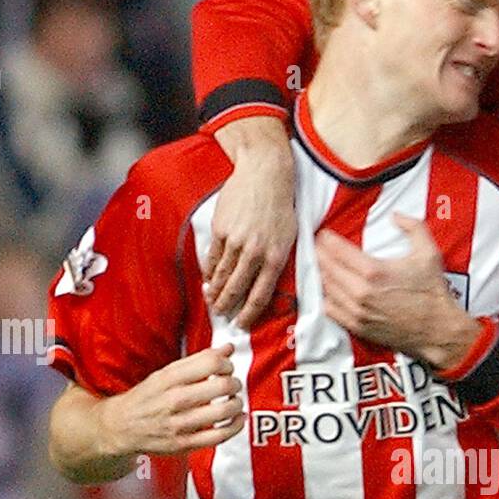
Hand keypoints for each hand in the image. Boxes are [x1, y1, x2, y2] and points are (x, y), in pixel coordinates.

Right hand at [101, 345, 245, 456]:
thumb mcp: (165, 373)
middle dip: (234, 383)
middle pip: (221, 386)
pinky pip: (219, 436)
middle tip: (232, 384)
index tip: (227, 367)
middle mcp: (175, 400)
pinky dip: (235, 426)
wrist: (120, 427)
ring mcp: (180, 424)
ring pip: (223, 411)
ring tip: (234, 401)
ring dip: (236, 403)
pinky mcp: (184, 444)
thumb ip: (198, 360)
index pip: (210, 363)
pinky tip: (237, 419)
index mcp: (169, 378)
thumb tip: (227, 348)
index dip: (227, 363)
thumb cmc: (146, 398)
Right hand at [205, 118, 296, 328]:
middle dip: (227, 307)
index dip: (248, 315)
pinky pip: (213, 258)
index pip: (259, 296)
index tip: (242, 325)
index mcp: (275, 258)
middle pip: (237, 290)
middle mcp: (255, 253)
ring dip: (216, 292)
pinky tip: (208, 280)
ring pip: (222, 276)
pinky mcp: (221, 230)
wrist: (265, 173)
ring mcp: (235, 241)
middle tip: (221, 316)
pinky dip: (210, 272)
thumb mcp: (290, 237)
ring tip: (212, 301)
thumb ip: (277, 262)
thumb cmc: (281, 205)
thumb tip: (266, 286)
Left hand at [317, 214, 479, 365]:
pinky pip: (331, 310)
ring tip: (321, 264)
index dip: (327, 240)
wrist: (436, 329)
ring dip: (322, 274)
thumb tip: (397, 216)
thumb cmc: (432, 294)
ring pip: (327, 288)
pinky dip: (326, 297)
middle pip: (328, 268)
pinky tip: (328, 289)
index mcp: (374, 271)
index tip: (324, 235)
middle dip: (320, 254)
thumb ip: (413, 227)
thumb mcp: (429, 253)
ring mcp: (357, 311)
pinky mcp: (358, 326)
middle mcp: (361, 292)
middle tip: (318, 246)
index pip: (338, 251)